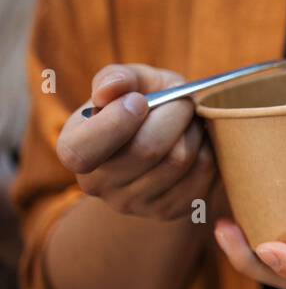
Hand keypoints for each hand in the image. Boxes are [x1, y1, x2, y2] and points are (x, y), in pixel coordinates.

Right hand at [55, 64, 215, 220]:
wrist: (171, 138)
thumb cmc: (145, 102)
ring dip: (194, 130)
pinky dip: (208, 149)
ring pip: (179, 160)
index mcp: (74, 149)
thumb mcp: (130, 82)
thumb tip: (109, 90)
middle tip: (183, 101)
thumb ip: (117, 78)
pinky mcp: (170, 210)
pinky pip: (202, 174)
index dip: (116, 123)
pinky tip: (199, 142)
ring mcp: (134, 203)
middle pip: (146, 150)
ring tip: (190, 120)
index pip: (82, 151)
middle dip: (174, 114)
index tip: (140, 100)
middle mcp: (98, 184)